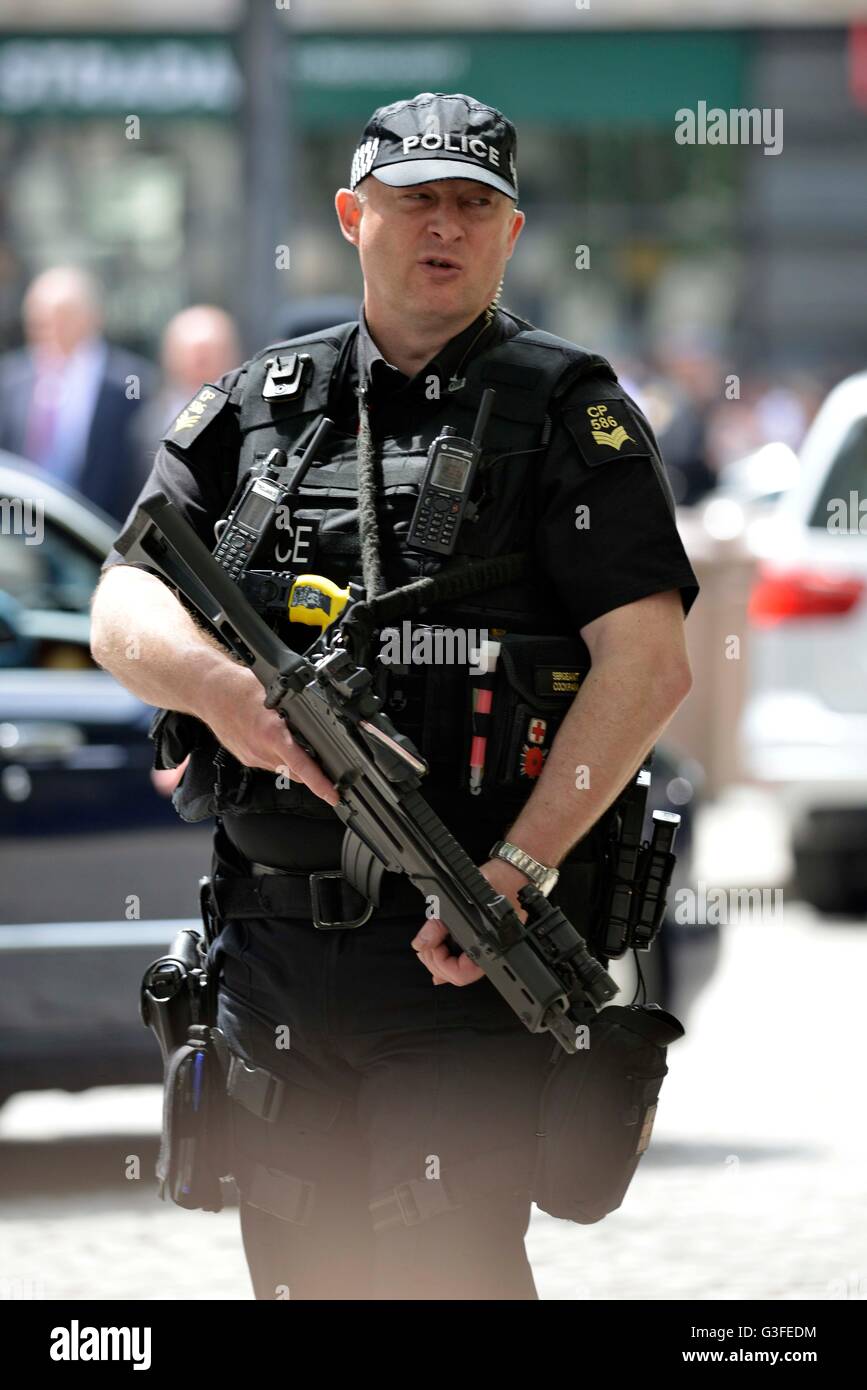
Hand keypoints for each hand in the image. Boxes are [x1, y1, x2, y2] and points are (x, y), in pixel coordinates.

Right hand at [197, 663, 340, 805]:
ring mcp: (253, 757)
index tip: (334, 796)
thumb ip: (297, 710)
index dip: (320, 784)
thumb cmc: (238, 688)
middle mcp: (262, 750)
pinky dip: (280, 758)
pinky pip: (271, 765)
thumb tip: (322, 715)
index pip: (301, 766)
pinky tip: (279, 742)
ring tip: (302, 746)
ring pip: (284, 770)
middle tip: (331, 768)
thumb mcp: (276, 693)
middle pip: (297, 773)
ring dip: (296, 764)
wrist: (208, 692)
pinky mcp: (246, 759)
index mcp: (272, 734)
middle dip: (314, 773)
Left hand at [410, 856, 529, 986]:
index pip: (460, 974)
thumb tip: (420, 944)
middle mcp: (488, 952)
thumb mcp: (460, 900)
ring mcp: (484, 948)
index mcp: (490, 945)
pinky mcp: (479, 941)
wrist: (512, 874)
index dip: (440, 964)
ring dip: (438, 960)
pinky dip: (446, 958)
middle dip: (435, 963)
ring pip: (457, 970)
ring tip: (428, 946)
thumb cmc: (495, 883)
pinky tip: (436, 955)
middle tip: (426, 945)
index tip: (432, 946)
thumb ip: (437, 925)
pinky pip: (462, 960)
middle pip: (456, 977)